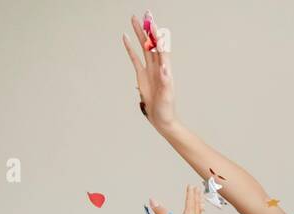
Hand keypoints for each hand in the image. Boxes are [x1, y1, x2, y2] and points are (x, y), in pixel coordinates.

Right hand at [123, 12, 175, 129]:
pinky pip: (135, 58)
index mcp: (165, 70)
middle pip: (152, 43)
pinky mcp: (141, 75)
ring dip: (140, 33)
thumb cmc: (166, 109)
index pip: (161, 49)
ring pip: (144, 47)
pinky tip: (126, 37)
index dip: (157, 36)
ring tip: (134, 19)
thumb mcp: (167, 96)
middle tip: (144, 13)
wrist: (162, 119)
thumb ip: (166, 82)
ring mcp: (149, 70)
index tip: (153, 23)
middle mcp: (158, 67)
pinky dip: (130, 48)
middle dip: (148, 28)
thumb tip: (164, 68)